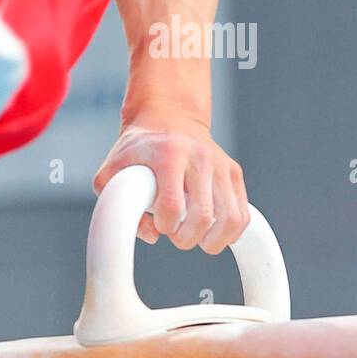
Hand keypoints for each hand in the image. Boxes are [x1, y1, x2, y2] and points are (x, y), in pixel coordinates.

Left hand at [92, 105, 249, 254]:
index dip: (165, 226)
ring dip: (213, 241)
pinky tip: (213, 232)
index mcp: (168, 154)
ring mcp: (219, 165)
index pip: (172, 205)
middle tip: (176, 235)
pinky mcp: (233, 172)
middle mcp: (199, 157)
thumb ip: (114, 200)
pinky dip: (231, 233)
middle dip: (187, 238)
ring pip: (230, 219)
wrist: (168, 116)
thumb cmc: (139, 146)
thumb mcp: (114, 165)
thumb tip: (151, 235)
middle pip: (203, 216)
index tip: (159, 224)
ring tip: (198, 239)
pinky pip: (242, 215)